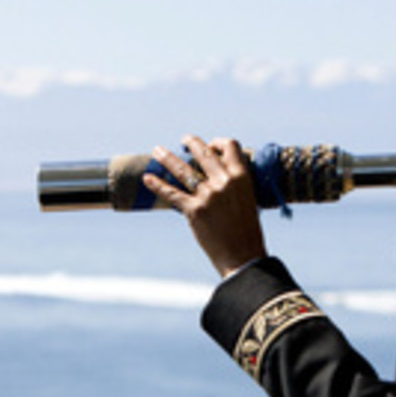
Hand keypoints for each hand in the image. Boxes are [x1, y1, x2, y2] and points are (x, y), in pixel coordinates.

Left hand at [142, 135, 267, 277]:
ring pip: (183, 169)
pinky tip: (147, 178)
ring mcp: (208, 195)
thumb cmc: (247, 231)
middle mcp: (224, 182)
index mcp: (242, 177)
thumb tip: (218, 175)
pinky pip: (172, 193)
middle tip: (183, 140)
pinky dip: (157, 184)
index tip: (211, 146)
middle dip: (191, 142)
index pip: (230, 147)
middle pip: (203, 152)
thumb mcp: (248, 199)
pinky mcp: (194, 210)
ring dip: (167, 157)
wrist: (243, 256)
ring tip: (157, 151)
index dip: (218, 143)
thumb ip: (234, 184)